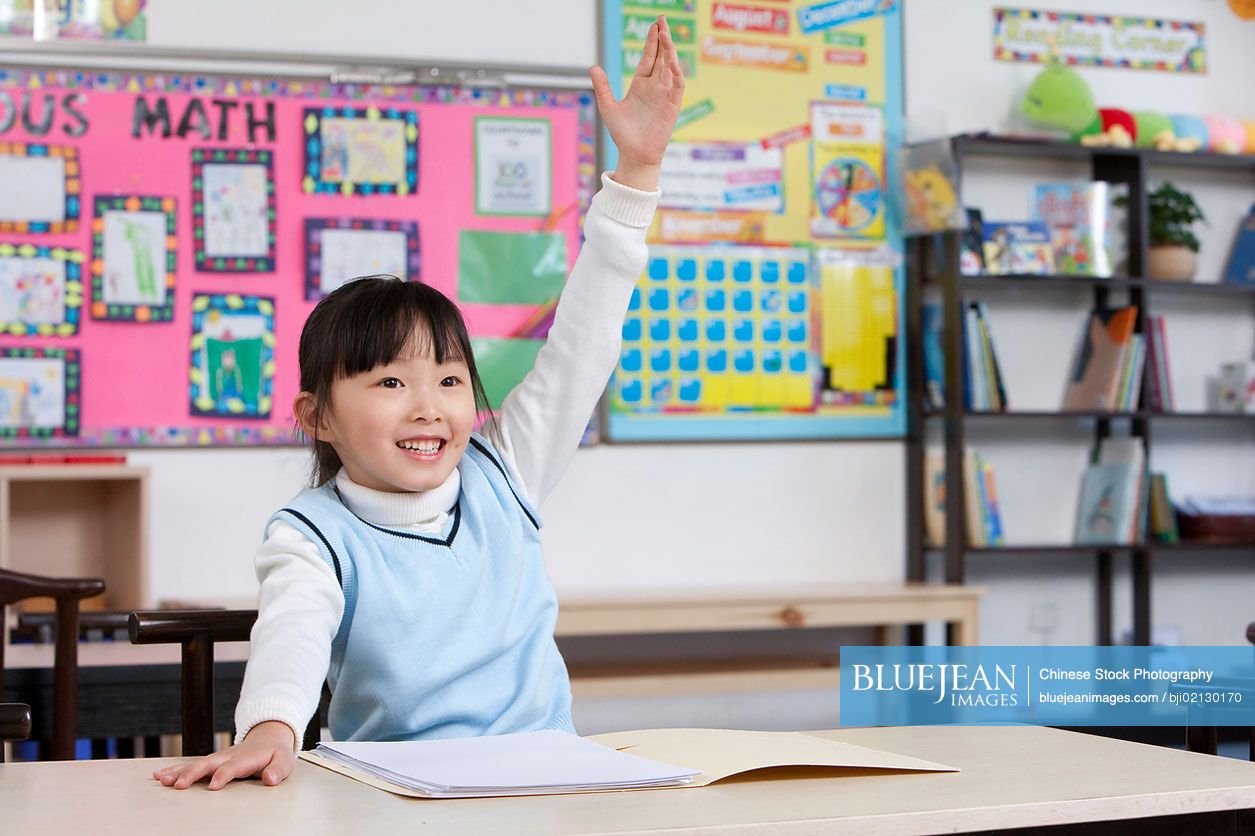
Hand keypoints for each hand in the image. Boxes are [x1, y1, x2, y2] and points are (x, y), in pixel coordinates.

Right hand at [152, 720, 296, 790]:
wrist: (269, 738)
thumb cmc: (275, 753)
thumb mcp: (284, 761)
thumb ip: (278, 770)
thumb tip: (270, 779)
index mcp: (245, 758)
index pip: (232, 767)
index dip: (223, 775)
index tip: (213, 786)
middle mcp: (228, 756)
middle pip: (208, 764)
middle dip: (193, 774)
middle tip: (179, 785)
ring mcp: (217, 758)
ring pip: (195, 764)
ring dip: (178, 772)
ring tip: (162, 780)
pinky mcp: (211, 762)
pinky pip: (191, 766)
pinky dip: (175, 770)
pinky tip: (160, 775)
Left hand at [590, 14, 684, 190]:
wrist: (634, 154)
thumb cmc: (622, 134)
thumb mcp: (608, 106)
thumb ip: (602, 87)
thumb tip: (593, 67)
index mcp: (641, 85)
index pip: (649, 58)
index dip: (651, 42)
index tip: (654, 25)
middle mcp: (655, 87)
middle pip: (661, 57)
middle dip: (663, 39)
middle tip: (663, 19)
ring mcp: (665, 95)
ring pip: (670, 68)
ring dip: (669, 51)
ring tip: (665, 34)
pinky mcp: (672, 107)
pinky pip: (677, 87)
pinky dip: (676, 74)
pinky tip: (673, 62)